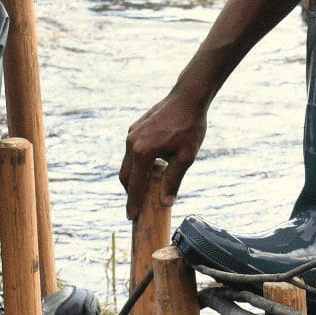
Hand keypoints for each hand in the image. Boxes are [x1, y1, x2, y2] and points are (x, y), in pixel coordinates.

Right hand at [121, 86, 207, 219]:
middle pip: (126, 176)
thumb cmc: (190, 127)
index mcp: (142, 152)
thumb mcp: (185, 157)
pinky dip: (137, 163)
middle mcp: (132, 143)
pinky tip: (152, 167)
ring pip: (127, 163)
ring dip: (135, 177)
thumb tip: (165, 203)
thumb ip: (173, 180)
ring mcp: (132, 134)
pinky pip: (131, 151)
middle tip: (139, 206)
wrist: (188, 97)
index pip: (135, 185)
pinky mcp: (135, 128)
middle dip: (131, 192)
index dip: (133, 203)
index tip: (131, 217)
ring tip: (148, 188)